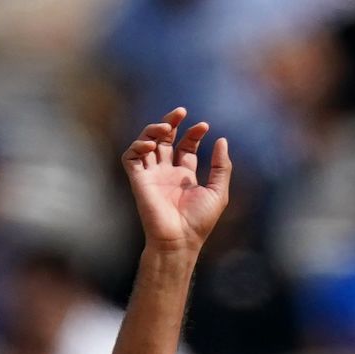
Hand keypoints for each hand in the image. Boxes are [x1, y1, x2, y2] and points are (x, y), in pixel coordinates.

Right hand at [123, 106, 230, 255]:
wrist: (180, 240)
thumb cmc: (199, 221)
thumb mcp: (218, 192)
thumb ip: (222, 167)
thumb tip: (222, 141)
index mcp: (185, 176)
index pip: (186, 147)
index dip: (193, 134)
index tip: (204, 126)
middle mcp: (167, 173)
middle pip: (166, 140)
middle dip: (172, 123)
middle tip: (181, 112)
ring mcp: (152, 175)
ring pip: (147, 143)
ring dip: (154, 129)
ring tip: (167, 126)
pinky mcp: (138, 180)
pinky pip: (131, 156)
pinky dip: (138, 146)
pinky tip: (151, 145)